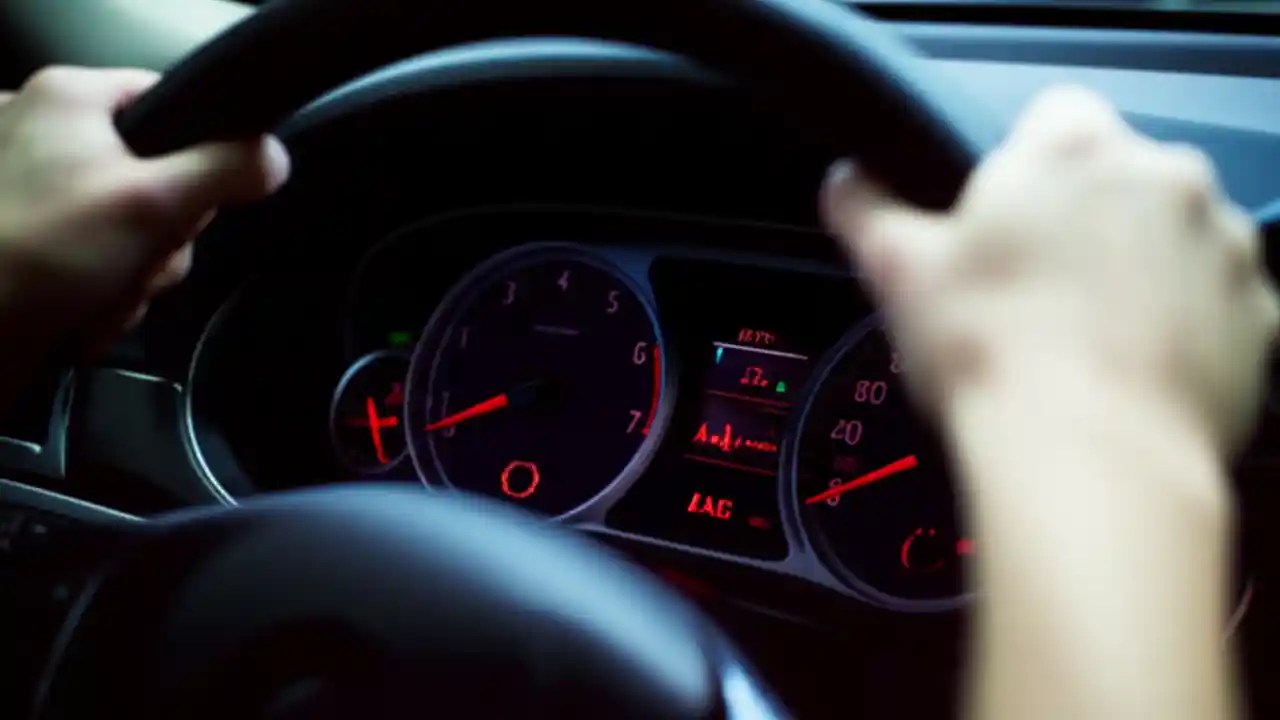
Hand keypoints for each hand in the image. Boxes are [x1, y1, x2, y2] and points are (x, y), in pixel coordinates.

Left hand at [0, 66, 288, 377]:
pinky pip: (107, 262)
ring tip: (103, 288)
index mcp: (69, 99)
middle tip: (140, 251)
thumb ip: (226, 171)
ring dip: (139, 275)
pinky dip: (106, 294)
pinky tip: (85, 307)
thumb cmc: (35, 254)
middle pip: (165, 179)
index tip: (194, 196)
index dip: (202, 154)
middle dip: (164, 237)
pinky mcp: (38, 246)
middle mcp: (49, 135)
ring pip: (140, 231)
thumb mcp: (153, 203)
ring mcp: (40, 194)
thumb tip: (273, 157)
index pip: (172, 102)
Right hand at [823, 85, 1277, 455]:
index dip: (1023, 170)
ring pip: (1173, 239)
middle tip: (1033, 293)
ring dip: (1137, 272)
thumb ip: (866, 213)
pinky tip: (1132, 372)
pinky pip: (1217, 304)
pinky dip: (1184, 327)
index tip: (1003, 227)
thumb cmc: (991, 355)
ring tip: (1084, 341)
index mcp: (1072, 150)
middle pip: (1118, 179)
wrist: (1091, 460)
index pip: (1054, 117)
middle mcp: (1163, 178)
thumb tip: (844, 185)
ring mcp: (1223, 245)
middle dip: (1083, 222)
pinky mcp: (1260, 315)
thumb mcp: (899, 275)